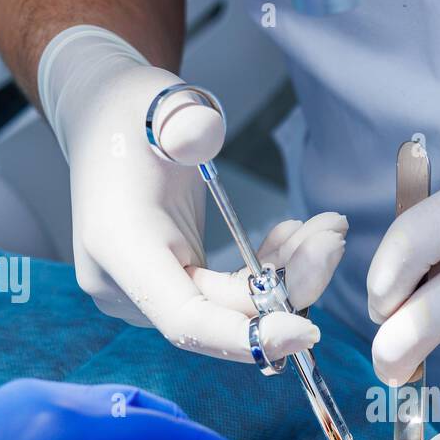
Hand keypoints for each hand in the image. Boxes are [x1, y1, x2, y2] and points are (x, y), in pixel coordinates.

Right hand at [38, 26, 346, 360]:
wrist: (105, 117)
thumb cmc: (131, 109)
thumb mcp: (160, 103)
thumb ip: (184, 122)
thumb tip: (204, 135)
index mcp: (118, 246)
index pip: (185, 319)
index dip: (246, 336)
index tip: (307, 331)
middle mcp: (125, 284)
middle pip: (221, 314)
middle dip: (289, 285)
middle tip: (335, 240)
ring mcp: (145, 292)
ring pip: (231, 307)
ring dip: (286, 275)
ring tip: (327, 231)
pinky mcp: (168, 287)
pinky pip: (228, 294)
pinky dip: (265, 272)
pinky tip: (294, 237)